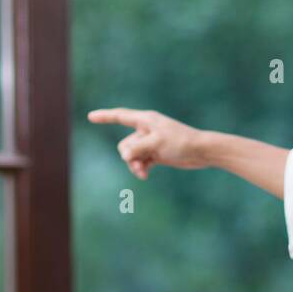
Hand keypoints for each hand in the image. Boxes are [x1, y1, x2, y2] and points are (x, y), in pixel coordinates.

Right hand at [87, 107, 209, 178]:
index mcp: (145, 120)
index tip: (91, 117)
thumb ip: (137, 149)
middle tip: (139, 164)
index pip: (120, 116)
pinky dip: (141, 168)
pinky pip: (140, 161)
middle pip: (125, 144)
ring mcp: (150, 142)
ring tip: (143, 173)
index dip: (105, 117)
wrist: (201, 152)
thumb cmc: (181, 142)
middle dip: (129, 156)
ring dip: (135, 165)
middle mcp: (146, 129)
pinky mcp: (156, 153)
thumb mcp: (156, 144)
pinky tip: (145, 175)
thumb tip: (125, 156)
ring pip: (132, 155)